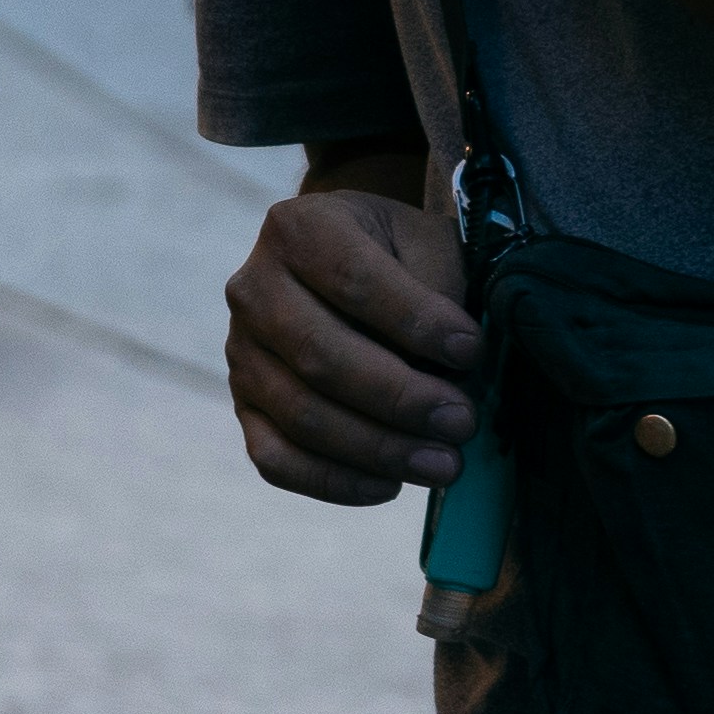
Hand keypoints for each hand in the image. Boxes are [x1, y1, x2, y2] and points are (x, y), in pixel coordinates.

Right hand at [226, 177, 477, 503]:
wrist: (350, 263)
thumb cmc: (402, 257)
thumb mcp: (428, 245)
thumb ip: (439, 295)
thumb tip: (451, 376)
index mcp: (298, 229)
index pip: (353, 282)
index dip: (415, 323)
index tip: (472, 352)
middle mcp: (252, 288)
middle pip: (320, 355)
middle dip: (399, 398)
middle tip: (461, 422)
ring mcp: (241, 351)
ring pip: (300, 414)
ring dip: (378, 448)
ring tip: (444, 464)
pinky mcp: (245, 405)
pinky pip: (275, 458)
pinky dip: (332, 481)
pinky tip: (389, 485)